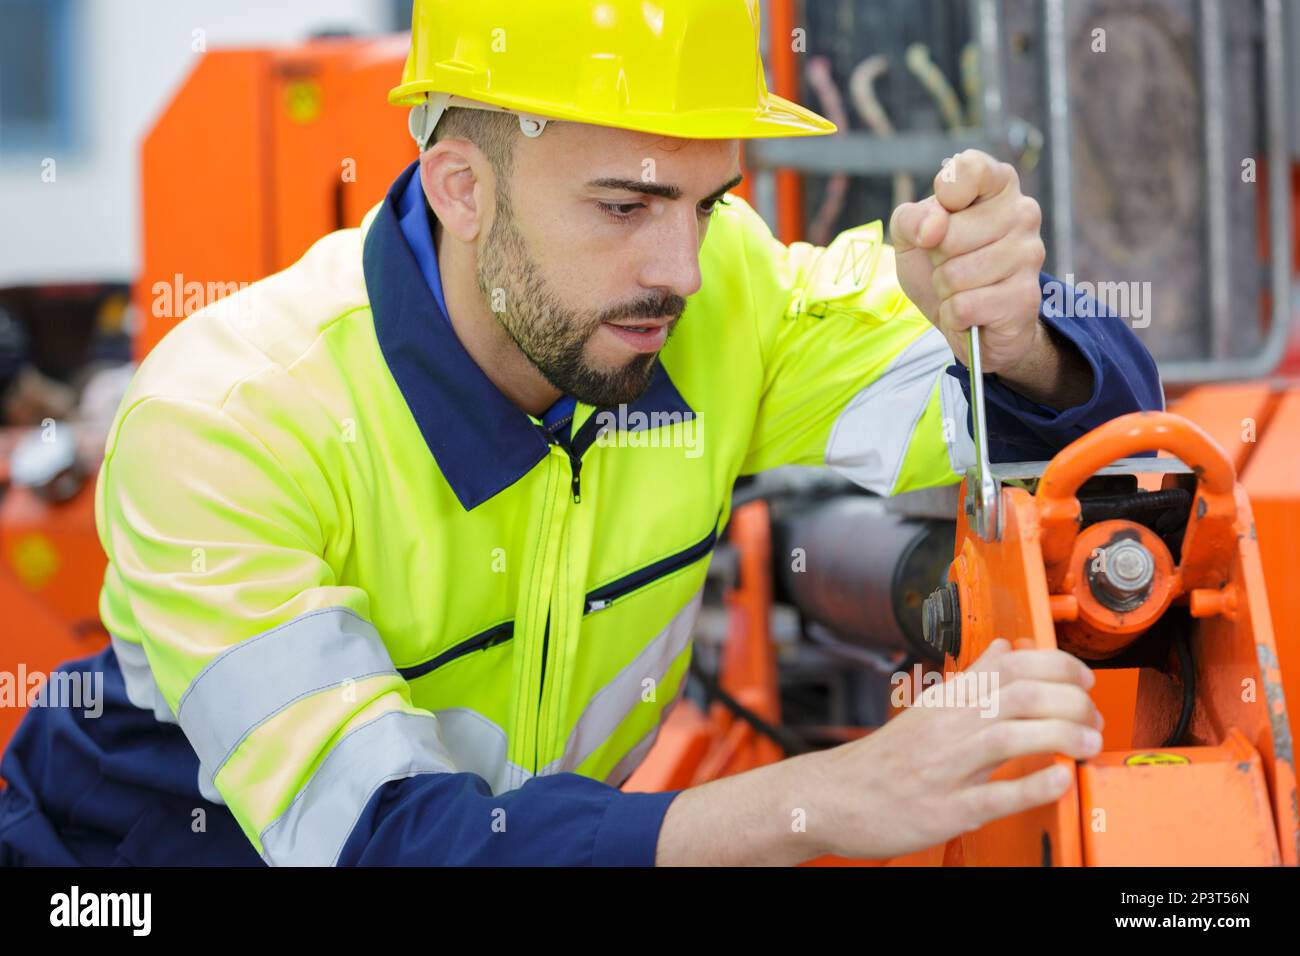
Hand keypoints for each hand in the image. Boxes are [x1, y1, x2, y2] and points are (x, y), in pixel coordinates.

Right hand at [794, 638, 1102, 859]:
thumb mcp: (926, 708)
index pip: (1011, 664)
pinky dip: (1035, 785)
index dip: (1058, 665)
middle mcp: (948, 727)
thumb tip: (1005, 649)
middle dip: (1072, 702)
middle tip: (1093, 718)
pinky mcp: (947, 809)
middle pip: (1021, 695)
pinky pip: (997, 795)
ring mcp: (947, 768)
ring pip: (1012, 736)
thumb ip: (971, 679)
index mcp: (947, 700)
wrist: (831, 798)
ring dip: (1062, 736)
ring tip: (1088, 743)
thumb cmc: (882, 760)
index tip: (1083, 678)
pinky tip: (1060, 780)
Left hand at [889, 149, 1046, 375]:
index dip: (944, 195)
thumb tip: (933, 228)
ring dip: (945, 290)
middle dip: (937, 258)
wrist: (967, 318)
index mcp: (998, 184)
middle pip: (949, 234)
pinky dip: (954, 315)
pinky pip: (964, 307)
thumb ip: (910, 219)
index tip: (943, 213)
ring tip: (962, 287)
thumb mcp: (910, 236)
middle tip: (952, 262)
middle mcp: (1023, 212)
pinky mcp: (1026, 296)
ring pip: (955, 275)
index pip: (969, 168)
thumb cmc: (940, 265)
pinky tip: (973, 311)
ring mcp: (1030, 254)